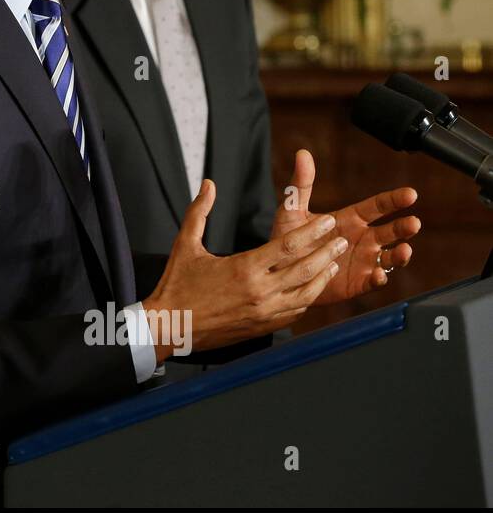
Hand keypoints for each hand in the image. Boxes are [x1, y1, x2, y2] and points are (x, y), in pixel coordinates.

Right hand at [144, 178, 344, 362]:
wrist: (170, 327)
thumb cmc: (176, 285)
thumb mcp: (185, 244)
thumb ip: (200, 212)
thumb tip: (209, 185)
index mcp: (243, 268)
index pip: (288, 245)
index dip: (312, 231)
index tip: (326, 222)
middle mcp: (259, 291)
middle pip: (305, 268)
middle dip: (326, 251)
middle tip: (340, 239)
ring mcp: (264, 312)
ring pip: (306, 293)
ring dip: (322, 276)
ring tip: (332, 262)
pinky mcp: (264, 327)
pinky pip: (295, 312)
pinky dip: (308, 298)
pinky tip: (312, 288)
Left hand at [270, 149, 419, 305]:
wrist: (280, 273)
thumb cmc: (288, 240)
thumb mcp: (292, 211)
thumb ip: (301, 185)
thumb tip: (302, 154)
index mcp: (350, 219)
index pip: (378, 206)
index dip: (394, 200)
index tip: (411, 194)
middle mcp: (362, 239)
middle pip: (390, 231)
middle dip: (404, 227)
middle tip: (413, 223)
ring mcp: (363, 262)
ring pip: (390, 257)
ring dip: (400, 255)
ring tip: (404, 250)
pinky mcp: (358, 282)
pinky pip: (374, 281)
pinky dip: (380, 279)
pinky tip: (379, 276)